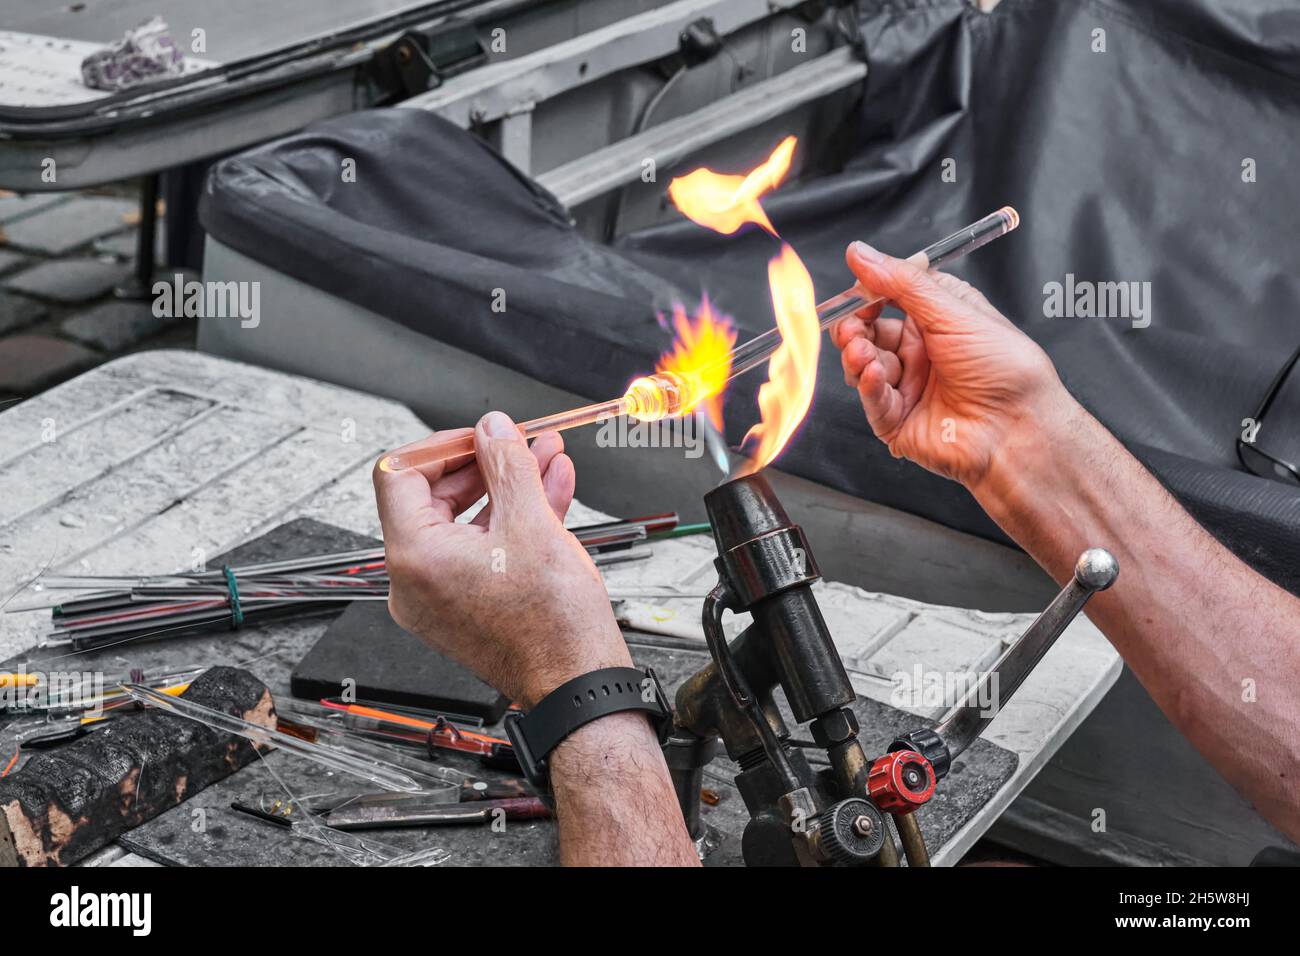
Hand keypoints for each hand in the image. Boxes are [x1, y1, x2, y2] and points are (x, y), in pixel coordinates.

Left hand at [373, 412, 631, 707]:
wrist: (578, 684)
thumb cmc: (554, 626)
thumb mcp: (532, 523)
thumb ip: (507, 464)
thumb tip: (493, 430)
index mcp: (414, 557)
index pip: (401, 474)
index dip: (444, 445)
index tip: (481, 436)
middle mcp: (415, 581)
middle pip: (434, 496)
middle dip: (485, 462)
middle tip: (519, 442)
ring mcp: (439, 597)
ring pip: (465, 521)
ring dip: (506, 487)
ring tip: (545, 459)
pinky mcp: (466, 607)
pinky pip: (479, 550)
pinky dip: (510, 520)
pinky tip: (549, 492)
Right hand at [832, 241, 1071, 489]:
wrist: (1018, 427)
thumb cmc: (1006, 369)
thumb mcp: (953, 312)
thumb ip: (902, 283)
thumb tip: (862, 254)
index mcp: (938, 320)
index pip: (890, 298)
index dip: (869, 293)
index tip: (856, 289)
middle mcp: (922, 352)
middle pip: (870, 333)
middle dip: (854, 328)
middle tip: (851, 327)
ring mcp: (909, 386)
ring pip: (864, 366)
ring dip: (858, 356)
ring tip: (862, 353)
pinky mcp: (899, 421)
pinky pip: (872, 400)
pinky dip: (868, 385)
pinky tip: (874, 375)